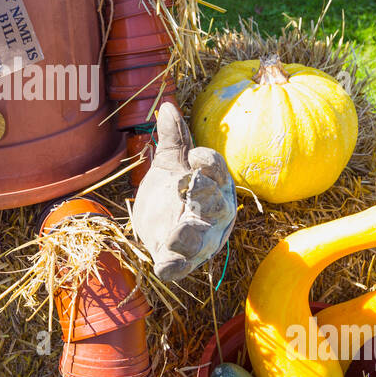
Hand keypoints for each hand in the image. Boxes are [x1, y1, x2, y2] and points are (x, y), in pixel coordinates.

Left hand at [131, 102, 236, 282]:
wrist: (157, 223)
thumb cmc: (174, 191)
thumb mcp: (170, 163)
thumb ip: (172, 139)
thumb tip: (168, 107)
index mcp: (214, 187)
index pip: (218, 174)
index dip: (209, 164)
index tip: (194, 156)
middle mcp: (212, 215)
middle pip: (215, 205)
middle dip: (203, 195)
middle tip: (187, 184)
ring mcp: (198, 240)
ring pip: (201, 240)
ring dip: (190, 236)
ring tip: (178, 233)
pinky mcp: (179, 259)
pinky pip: (180, 265)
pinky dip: (173, 267)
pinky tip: (163, 268)